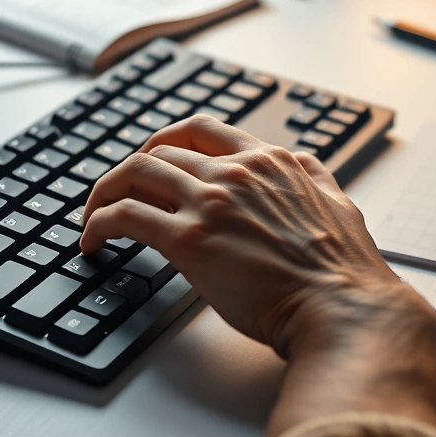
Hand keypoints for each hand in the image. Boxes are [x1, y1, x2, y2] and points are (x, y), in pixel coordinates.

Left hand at [80, 115, 435, 358]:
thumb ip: (314, 176)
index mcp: (268, 160)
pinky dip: (98, 223)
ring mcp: (210, 202)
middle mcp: (235, 171)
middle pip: (160, 150)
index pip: (200, 127)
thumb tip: (304, 162)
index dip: (166, 141)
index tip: (151, 159)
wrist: (343, 309)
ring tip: (93, 217)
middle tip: (116, 195)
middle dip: (130, 171)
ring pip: (134, 173)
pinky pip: (124, 216)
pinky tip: (92, 241)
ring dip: (104, 193)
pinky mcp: (189, 240)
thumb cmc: (342, 271)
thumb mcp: (337, 202)